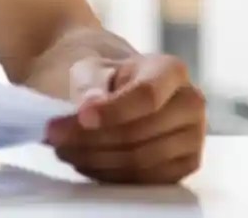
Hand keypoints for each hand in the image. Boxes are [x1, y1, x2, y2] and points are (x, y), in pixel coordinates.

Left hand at [45, 54, 205, 184]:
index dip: (113, 111)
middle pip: (140, 132)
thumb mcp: (90, 68)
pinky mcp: (183, 165)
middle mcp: (190, 103)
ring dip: (95, 158)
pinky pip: (145, 179)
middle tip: (55, 136)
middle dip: (91, 138)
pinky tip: (85, 161)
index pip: (146, 96)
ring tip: (64, 149)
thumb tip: (91, 104)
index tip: (81, 117)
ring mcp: (192, 137)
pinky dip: (109, 174)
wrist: (117, 92)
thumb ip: (90, 83)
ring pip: (140, 160)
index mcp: (170, 70)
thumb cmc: (104, 78)